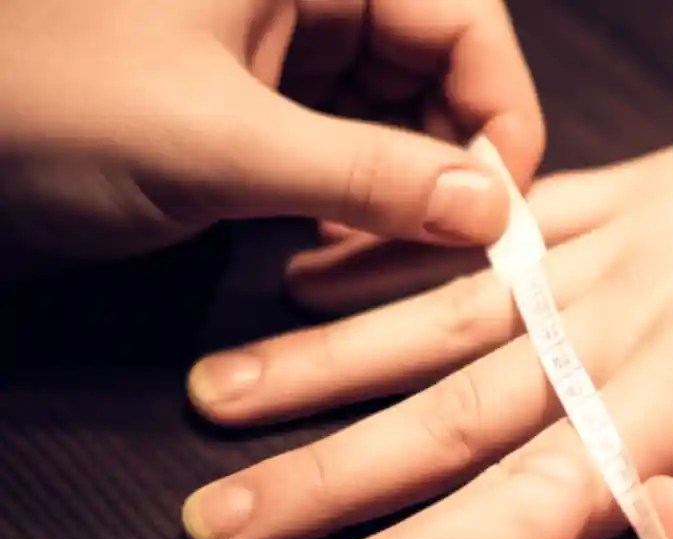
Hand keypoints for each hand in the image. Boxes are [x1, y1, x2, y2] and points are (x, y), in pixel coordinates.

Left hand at [0, 0, 540, 260]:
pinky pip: (346, 138)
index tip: (500, 209)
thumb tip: (490, 209)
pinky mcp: (255, 91)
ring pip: (398, 108)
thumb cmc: (38, 106)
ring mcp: (281, 37)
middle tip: (451, 248)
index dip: (498, 112)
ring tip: (386, 254)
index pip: (463, 18)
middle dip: (452, 157)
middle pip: (439, 66)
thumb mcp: (218, 147)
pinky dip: (358, 196)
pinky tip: (340, 246)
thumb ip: (366, 177)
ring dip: (407, 186)